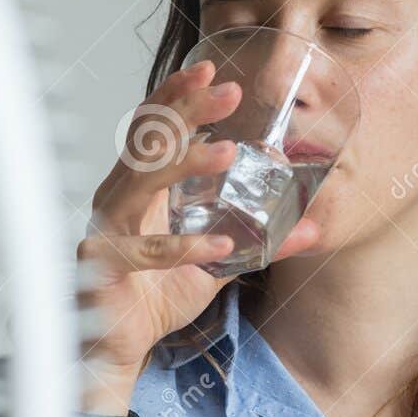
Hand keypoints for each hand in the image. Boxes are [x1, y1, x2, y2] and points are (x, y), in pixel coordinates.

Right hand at [77, 62, 320, 399]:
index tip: (210, 70)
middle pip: (147, 139)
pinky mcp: (104, 266)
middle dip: (186, 110)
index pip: (152, 127)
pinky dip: (182, 247)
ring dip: (185, 162)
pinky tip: (218, 244)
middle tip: (228, 91)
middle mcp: (118, 198)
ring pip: (140, 183)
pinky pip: (144, 251)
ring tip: (229, 152)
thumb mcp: (215, 264)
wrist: (113, 346)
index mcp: (138, 188)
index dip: (177, 96)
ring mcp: (107, 228)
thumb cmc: (151, 296)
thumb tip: (313, 226)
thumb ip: (259, 243)